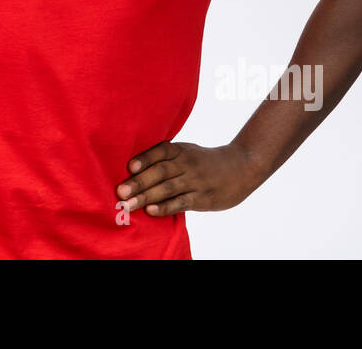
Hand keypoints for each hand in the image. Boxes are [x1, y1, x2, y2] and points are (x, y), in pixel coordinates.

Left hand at [116, 141, 261, 214]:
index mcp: (181, 150)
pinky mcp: (203, 198)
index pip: (161, 151)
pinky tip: (151, 211)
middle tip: (120, 192)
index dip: (145, 158)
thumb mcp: (187, 151)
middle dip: (139, 182)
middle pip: (161, 172)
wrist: (241, 168)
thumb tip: (132, 168)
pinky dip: (165, 207)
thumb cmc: (204, 161)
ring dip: (146, 197)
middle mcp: (188, 163)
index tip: (129, 167)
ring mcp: (196, 181)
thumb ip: (165, 157)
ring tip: (128, 204)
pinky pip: (182, 202)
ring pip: (168, 188)